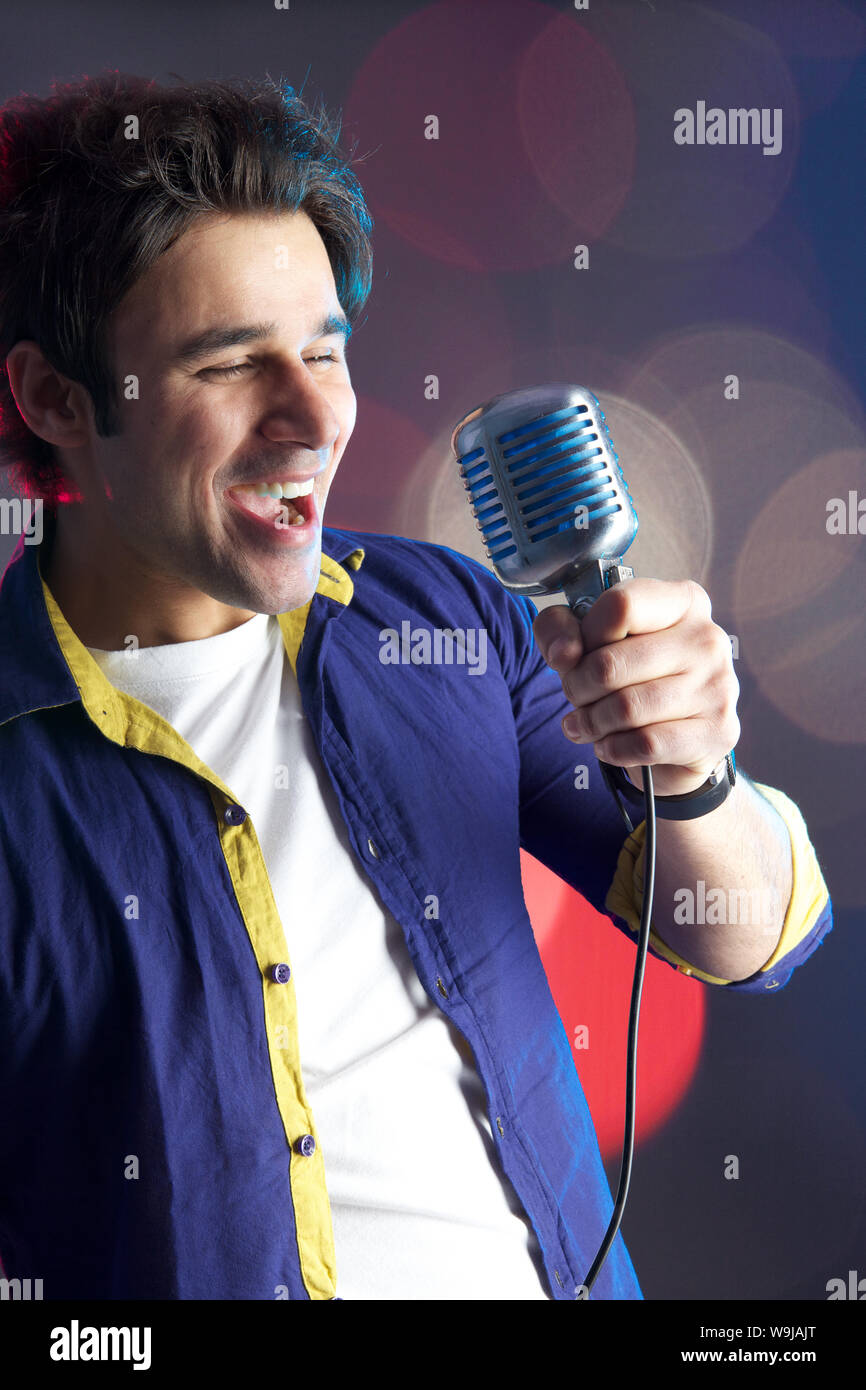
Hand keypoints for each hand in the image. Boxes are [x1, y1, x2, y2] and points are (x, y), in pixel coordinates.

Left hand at [533, 578, 739, 796]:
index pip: (621, 606)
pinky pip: (646, 744)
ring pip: (626, 708)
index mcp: (683, 602)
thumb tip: (564, 653)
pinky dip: (614, 749)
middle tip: (577, 697)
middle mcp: (708, 638)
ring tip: (587, 724)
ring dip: (592, 722)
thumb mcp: (587, 640)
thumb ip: (560, 629)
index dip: (584, 635)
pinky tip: (609, 745)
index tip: (579, 654)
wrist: (678, 741)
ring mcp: (718, 685)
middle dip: (577, 687)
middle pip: (611, 663)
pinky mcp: (718, 731)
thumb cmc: (631, 677)